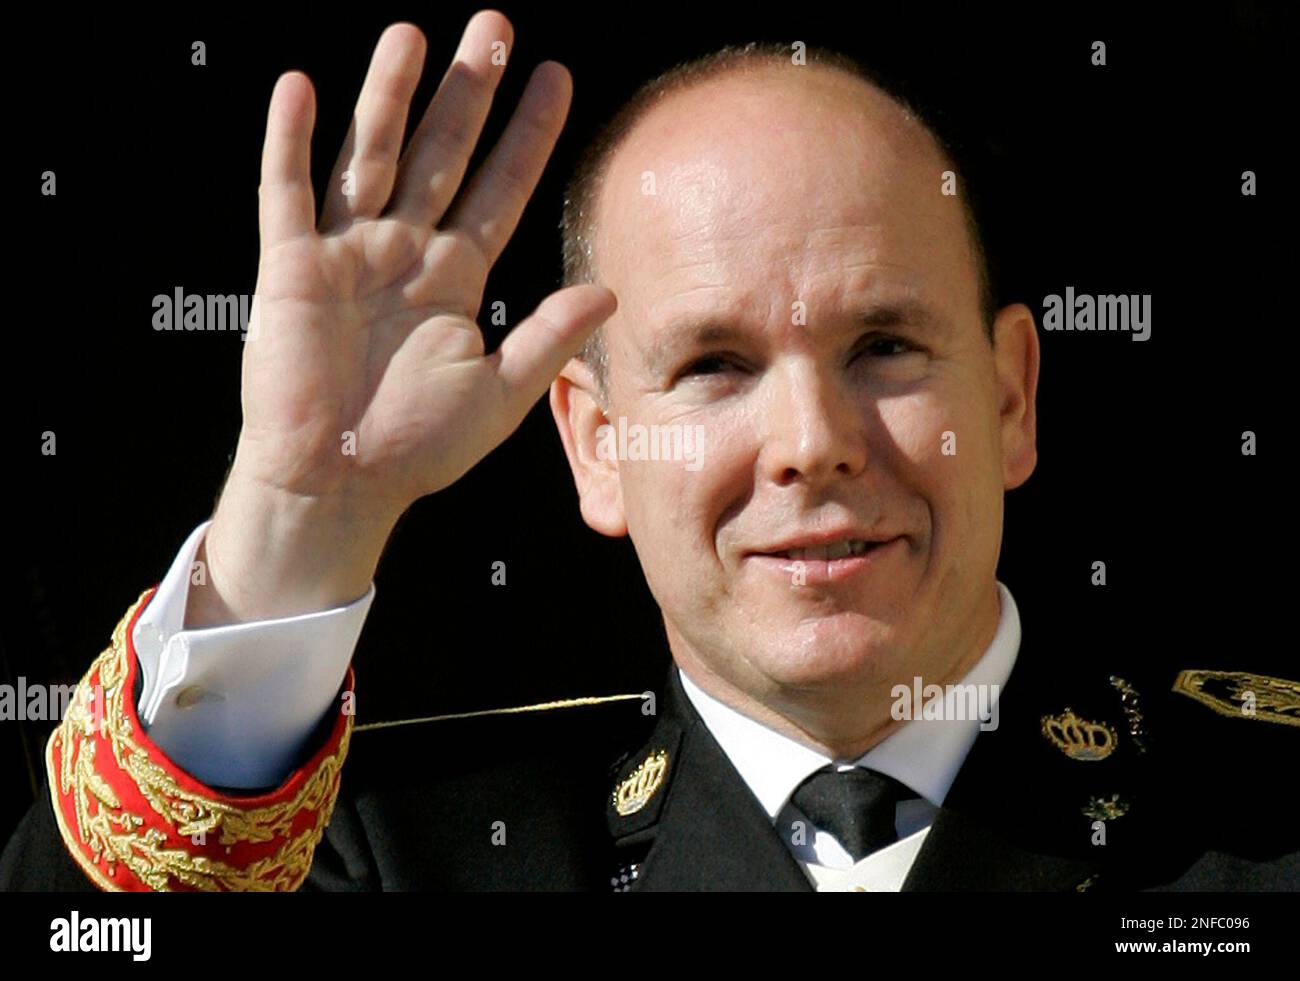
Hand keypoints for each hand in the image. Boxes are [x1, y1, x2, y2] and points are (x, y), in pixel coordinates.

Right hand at [191, 12, 615, 624]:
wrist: (339, 484)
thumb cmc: (416, 448)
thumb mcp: (499, 394)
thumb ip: (549, 338)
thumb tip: (608, 290)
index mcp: (454, 279)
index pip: (500, 190)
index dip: (528, 136)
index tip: (558, 77)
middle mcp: (403, 253)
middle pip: (440, 155)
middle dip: (467, 93)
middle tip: (494, 27)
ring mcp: (346, 254)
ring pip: (369, 156)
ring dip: (388, 97)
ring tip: (412, 35)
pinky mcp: (290, 268)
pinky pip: (287, 193)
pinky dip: (290, 142)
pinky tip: (299, 87)